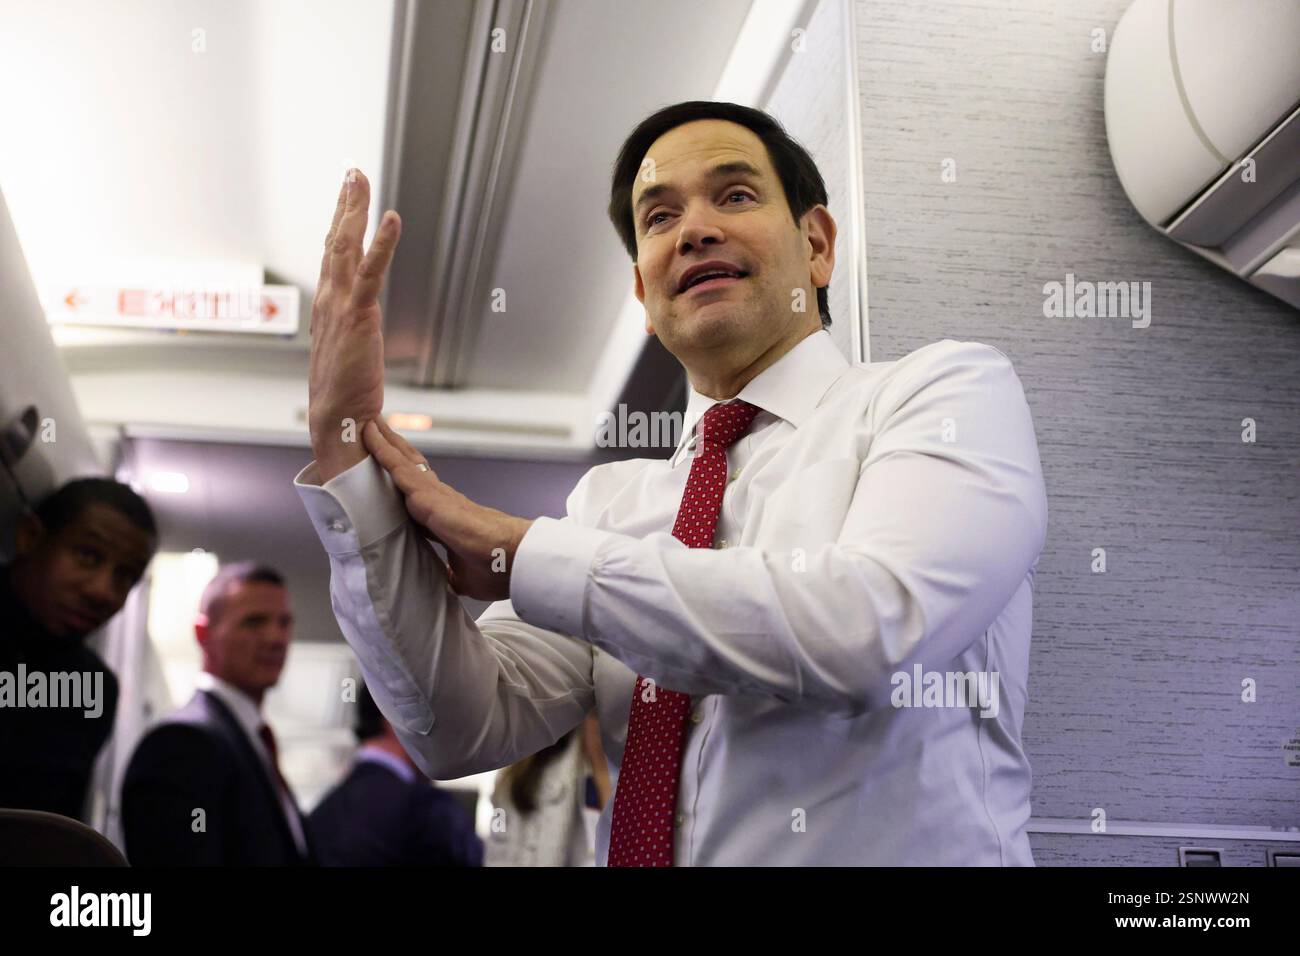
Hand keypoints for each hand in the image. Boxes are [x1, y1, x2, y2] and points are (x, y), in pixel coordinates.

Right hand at [308, 169, 401, 482]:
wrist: (336, 419)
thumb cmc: (344, 394)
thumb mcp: (346, 353)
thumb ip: (351, 332)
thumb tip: (358, 327)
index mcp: (327, 307)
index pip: (332, 256)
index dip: (338, 224)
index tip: (345, 196)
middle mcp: (328, 299)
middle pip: (335, 241)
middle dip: (343, 205)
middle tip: (351, 172)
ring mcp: (339, 305)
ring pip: (346, 246)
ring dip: (354, 209)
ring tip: (359, 179)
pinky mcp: (358, 315)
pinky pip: (372, 271)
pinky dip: (382, 243)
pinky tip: (391, 218)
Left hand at [362, 419, 534, 600]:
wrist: (512, 561)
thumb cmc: (496, 567)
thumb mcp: (462, 575)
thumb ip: (449, 572)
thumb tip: (444, 580)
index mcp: (446, 518)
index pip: (416, 495)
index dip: (402, 480)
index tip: (386, 472)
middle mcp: (440, 500)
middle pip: (409, 469)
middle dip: (392, 451)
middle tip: (375, 430)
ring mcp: (435, 495)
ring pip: (402, 463)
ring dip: (384, 444)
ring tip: (367, 423)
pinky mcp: (429, 497)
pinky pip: (399, 469)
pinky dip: (382, 451)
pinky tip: (369, 436)